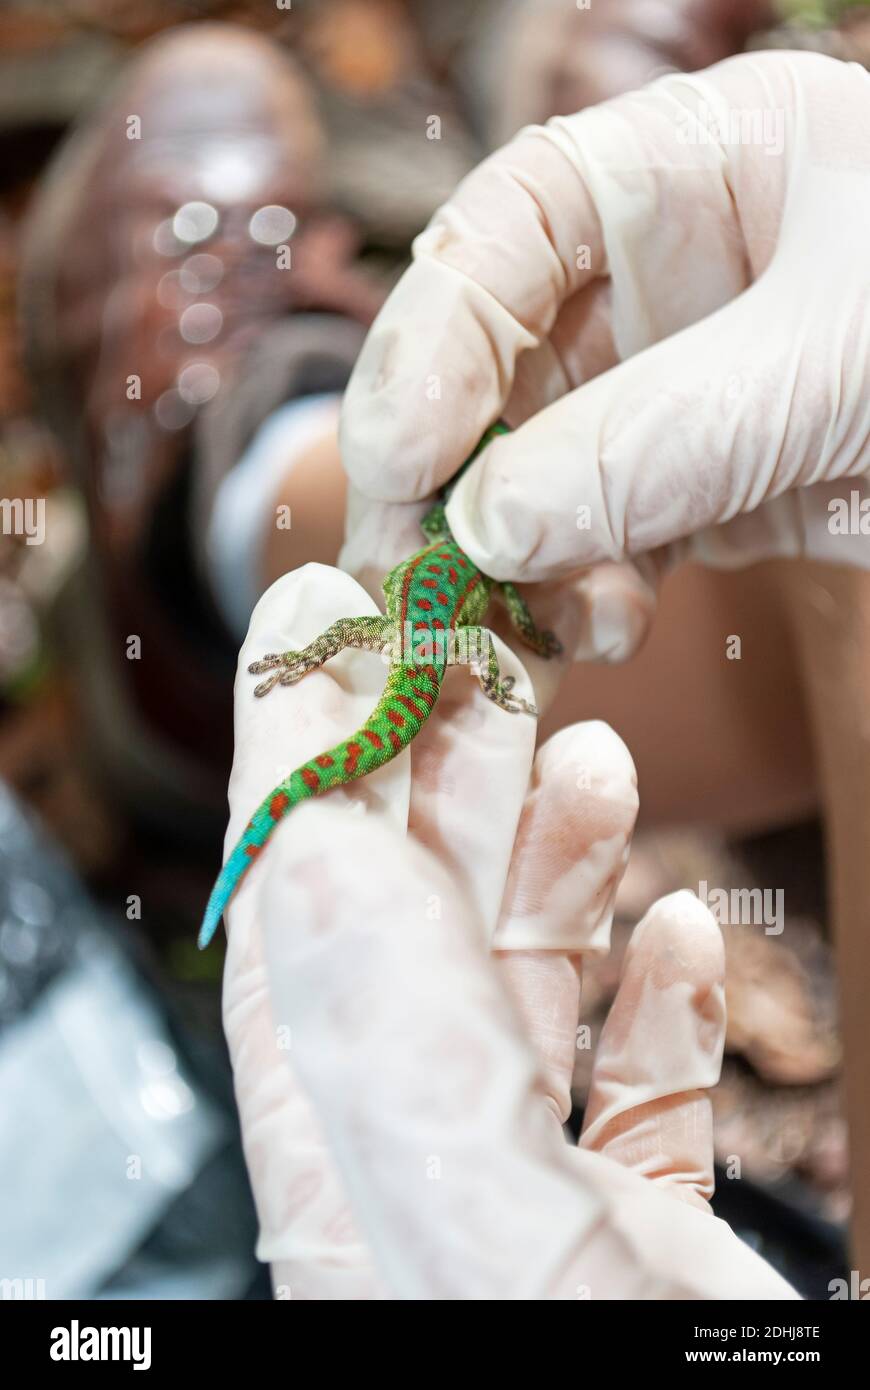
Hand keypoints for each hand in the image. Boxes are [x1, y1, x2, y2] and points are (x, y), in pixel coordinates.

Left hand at [221, 566, 796, 1297]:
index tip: (310, 618)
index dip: (296, 756)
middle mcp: (426, 1184)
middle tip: (470, 644)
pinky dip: (652, 995)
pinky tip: (678, 930)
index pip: (293, 926)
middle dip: (438, 769)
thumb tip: (311, 853)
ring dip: (553, 860)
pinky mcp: (635, 1231)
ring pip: (514, 988)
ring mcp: (534, 1204)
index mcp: (355, 1185)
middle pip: (405, 929)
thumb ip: (401, 1054)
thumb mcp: (501, 1242)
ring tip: (595, 757)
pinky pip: (628, 1082)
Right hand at [340, 50, 869, 660]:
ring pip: (530, 477)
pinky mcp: (694, 495)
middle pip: (492, 369)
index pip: (506, 231)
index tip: (401, 456)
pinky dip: (575, 600)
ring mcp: (667, 397)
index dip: (431, 338)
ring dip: (509, 560)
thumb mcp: (829, 358)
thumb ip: (654, 436)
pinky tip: (597, 632)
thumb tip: (487, 524)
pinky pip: (593, 549)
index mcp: (684, 174)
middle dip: (448, 480)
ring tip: (519, 628)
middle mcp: (656, 283)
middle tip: (407, 579)